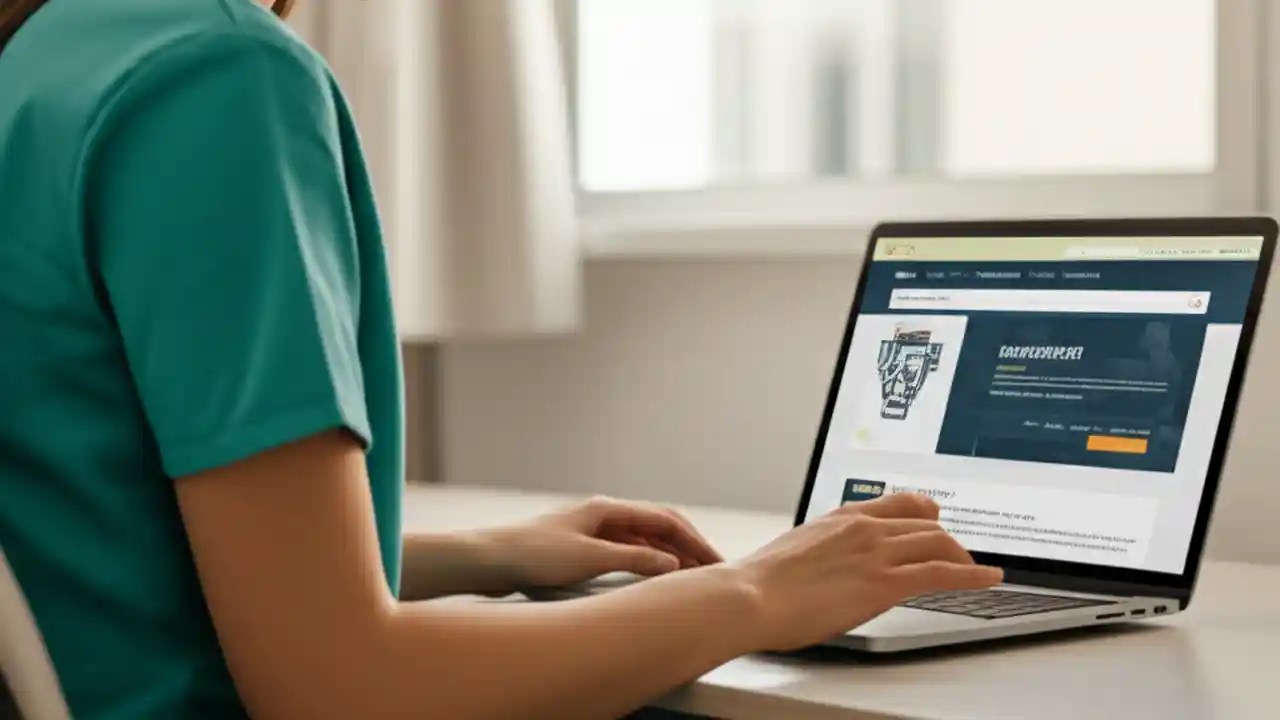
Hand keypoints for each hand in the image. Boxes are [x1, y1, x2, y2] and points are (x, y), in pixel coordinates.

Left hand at [479, 496, 723, 591]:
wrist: (489, 559)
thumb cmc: (533, 554)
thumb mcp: (589, 558)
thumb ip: (633, 558)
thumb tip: (672, 562)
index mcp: (607, 508)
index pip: (665, 519)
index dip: (694, 540)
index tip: (716, 560)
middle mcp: (603, 513)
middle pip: (657, 526)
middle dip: (687, 545)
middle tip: (713, 568)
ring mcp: (592, 529)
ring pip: (642, 538)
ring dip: (668, 554)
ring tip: (690, 575)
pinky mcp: (581, 547)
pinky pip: (626, 549)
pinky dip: (646, 560)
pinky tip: (654, 575)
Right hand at [732, 493, 1002, 651]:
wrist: (752, 596)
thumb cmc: (761, 583)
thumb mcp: (795, 553)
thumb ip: (820, 552)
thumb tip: (822, 567)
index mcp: (841, 518)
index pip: (895, 503)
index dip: (921, 512)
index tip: (932, 517)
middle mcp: (864, 528)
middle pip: (923, 522)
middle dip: (945, 536)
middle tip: (957, 550)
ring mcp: (877, 553)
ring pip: (938, 543)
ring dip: (962, 555)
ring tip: (975, 568)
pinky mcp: (887, 582)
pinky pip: (943, 572)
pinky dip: (973, 574)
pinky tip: (990, 577)